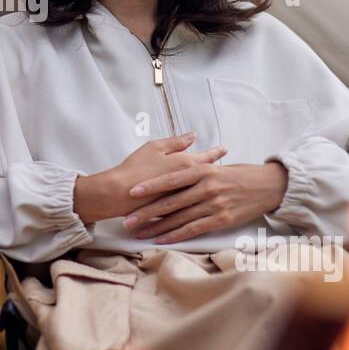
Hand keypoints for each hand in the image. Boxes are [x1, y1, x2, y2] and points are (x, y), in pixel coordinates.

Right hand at [73, 132, 226, 224]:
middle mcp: (190, 183)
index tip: (225, 149)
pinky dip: (198, 207)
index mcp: (185, 164)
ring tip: (220, 189)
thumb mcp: (154, 148)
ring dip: (211, 192)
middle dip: (220, 174)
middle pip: (209, 179)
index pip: (207, 158)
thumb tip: (192, 136)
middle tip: (229, 171)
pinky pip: (191, 210)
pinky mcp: (176, 214)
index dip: (216, 153)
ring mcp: (184, 200)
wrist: (119, 193)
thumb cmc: (135, 167)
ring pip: (203, 196)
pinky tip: (202, 205)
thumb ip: (175, 142)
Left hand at [123, 161, 288, 243]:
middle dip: (146, 212)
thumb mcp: (217, 165)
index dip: (150, 186)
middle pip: (170, 202)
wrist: (268, 186)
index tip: (131, 192)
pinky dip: (176, 235)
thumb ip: (196, 167)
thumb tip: (175, 166)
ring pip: (179, 218)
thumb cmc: (239, 174)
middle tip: (127, 219)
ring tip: (138, 232)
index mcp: (203, 170)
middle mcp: (206, 187)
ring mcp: (214, 204)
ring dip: (156, 227)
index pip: (170, 179)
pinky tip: (162, 239)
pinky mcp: (221, 219)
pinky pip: (194, 229)